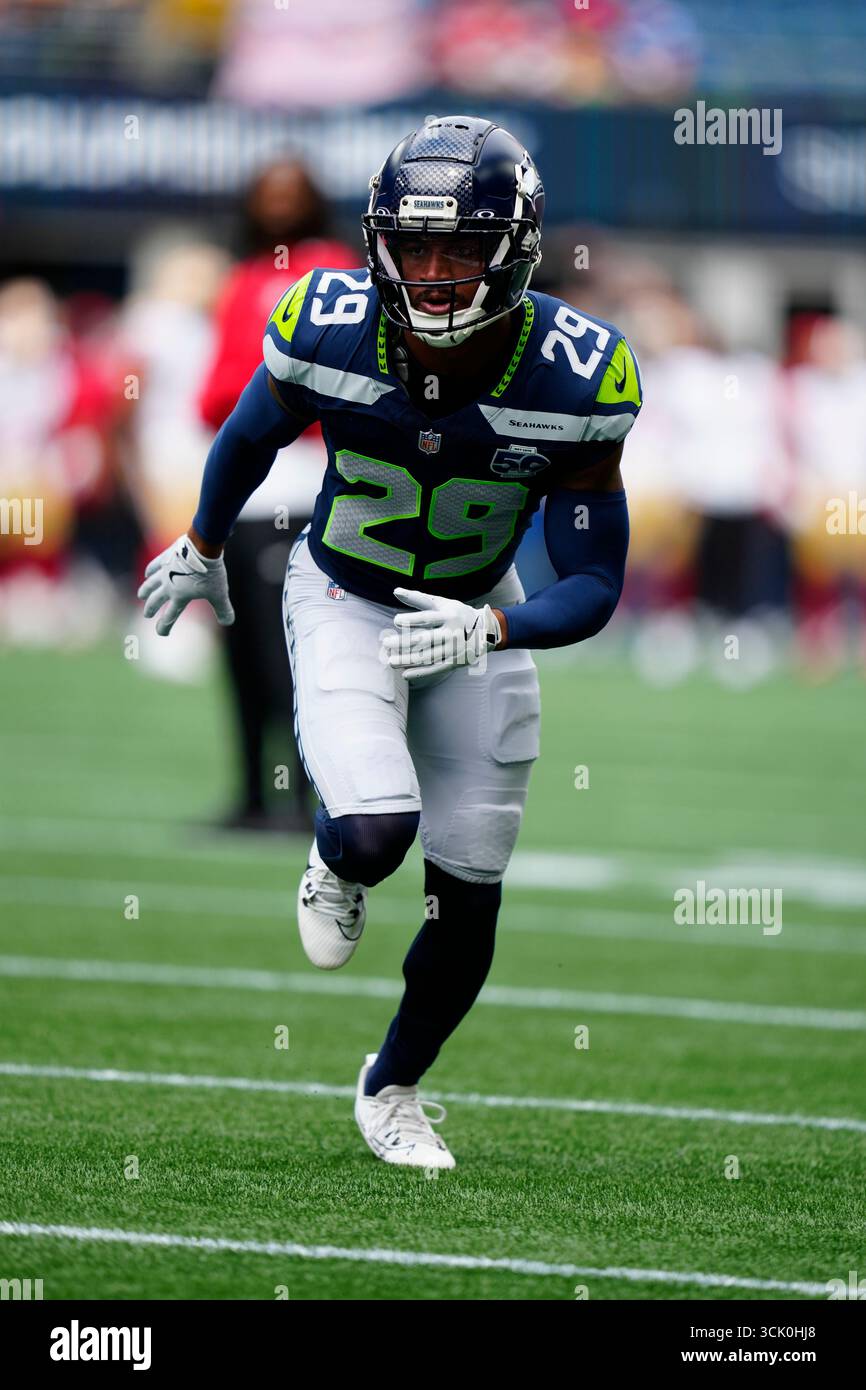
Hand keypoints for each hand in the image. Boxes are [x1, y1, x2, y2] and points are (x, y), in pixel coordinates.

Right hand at [137, 533, 234, 636]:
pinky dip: (150, 571)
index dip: (164, 626)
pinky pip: (154, 566)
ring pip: (150, 584)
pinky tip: (148, 574)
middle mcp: (169, 586)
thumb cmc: (211, 573)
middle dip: (151, 609)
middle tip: (147, 615)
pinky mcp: (166, 558)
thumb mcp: (219, 593)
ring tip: (141, 595)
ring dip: (145, 591)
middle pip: (156, 600)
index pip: (169, 616)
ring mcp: (165, 571)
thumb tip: (228, 622)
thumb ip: (223, 609)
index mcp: (180, 597)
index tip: (161, 632)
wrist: (203, 547)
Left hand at [380, 586, 501, 683]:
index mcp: (449, 616)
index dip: (410, 620)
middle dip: (403, 642)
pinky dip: (420, 672)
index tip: (396, 621)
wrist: (487, 631)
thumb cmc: (458, 613)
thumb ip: (419, 598)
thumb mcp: (443, 603)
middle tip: (386, 643)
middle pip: (424, 639)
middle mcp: (452, 633)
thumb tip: (395, 591)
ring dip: (407, 660)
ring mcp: (453, 649)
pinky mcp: (454, 662)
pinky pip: (435, 669)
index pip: (426, 618)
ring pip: (426, 656)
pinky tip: (405, 674)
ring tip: (391, 661)